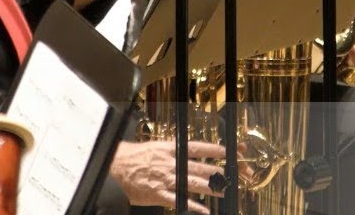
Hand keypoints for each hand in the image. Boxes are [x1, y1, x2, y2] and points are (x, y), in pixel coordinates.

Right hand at [109, 140, 227, 213]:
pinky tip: (205, 211)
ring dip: (213, 188)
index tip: (236, 151)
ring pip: (196, 184)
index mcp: (173, 148)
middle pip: (204, 168)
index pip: (202, 148)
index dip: (220, 150)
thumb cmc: (138, 156)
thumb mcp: (160, 147)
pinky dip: (194, 206)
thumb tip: (197, 154)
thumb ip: (178, 151)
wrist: (115, 166)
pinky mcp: (159, 194)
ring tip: (227, 191)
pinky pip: (180, 201)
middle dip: (223, 172)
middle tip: (239, 175)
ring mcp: (167, 179)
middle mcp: (173, 163)